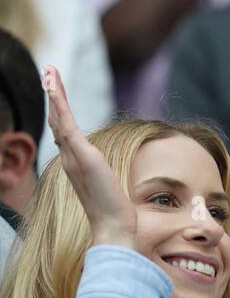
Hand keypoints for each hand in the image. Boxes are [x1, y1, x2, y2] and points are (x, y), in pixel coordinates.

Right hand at [43, 65, 135, 247]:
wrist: (113, 225)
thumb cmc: (113, 210)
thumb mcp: (107, 184)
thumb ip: (102, 174)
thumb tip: (104, 168)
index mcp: (75, 163)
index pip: (63, 131)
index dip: (58, 111)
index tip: (55, 93)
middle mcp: (70, 158)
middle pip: (57, 120)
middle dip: (53, 95)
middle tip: (48, 72)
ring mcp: (74, 156)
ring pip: (59, 118)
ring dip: (54, 93)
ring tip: (49, 71)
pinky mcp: (83, 155)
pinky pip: (67, 124)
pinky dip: (60, 105)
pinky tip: (54, 88)